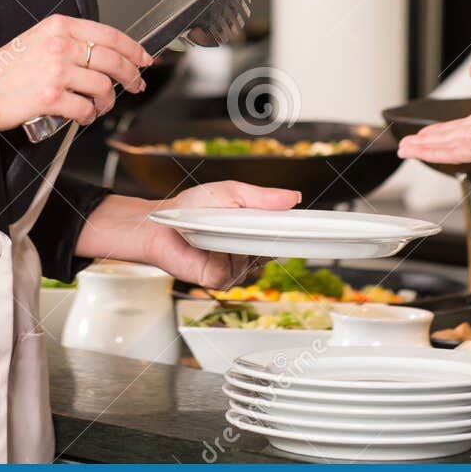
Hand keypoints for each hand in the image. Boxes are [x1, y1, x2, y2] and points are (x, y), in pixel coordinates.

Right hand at [0, 14, 149, 132]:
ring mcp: (55, 71)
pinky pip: (85, 109)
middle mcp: (59, 46)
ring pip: (104, 87)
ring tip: (101, 105)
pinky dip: (90, 116)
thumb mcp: (40, 40)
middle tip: (135, 85)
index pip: (110, 35)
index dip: (134, 49)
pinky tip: (84, 116)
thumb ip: (71, 41)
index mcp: (59, 27)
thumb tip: (108, 53)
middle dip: (131, 76)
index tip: (144, 59)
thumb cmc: (7, 69)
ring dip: (108, 100)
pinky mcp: (50, 97)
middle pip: (113, 61)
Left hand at [139, 180, 301, 289]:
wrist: (160, 225)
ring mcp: (234, 267)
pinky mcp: (218, 279)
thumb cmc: (192, 207)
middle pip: (271, 250)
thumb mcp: (231, 192)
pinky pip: (231, 272)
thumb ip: (263, 197)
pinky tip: (209, 246)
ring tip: (219, 229)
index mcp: (254, 229)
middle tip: (254, 222)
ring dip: (237, 245)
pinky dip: (221, 257)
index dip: (294, 232)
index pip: (282, 234)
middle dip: (265, 237)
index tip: (310, 227)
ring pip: (252, 262)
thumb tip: (293, 197)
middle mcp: (247, 250)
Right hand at [395, 55, 470, 163]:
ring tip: (406, 149)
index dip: (441, 130)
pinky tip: (420, 150)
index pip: (462, 127)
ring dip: (426, 149)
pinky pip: (458, 151)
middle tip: (407, 146)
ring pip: (451, 149)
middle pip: (452, 140)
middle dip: (428, 143)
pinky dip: (436, 152)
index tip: (424, 132)